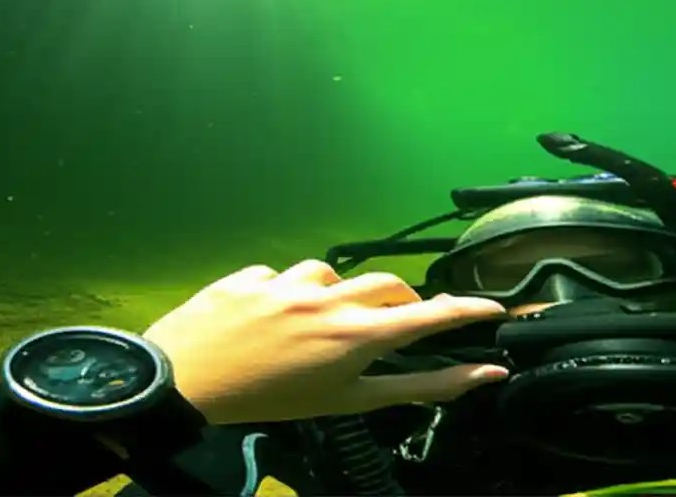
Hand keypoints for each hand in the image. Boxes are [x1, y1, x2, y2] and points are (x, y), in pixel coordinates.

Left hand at [143, 259, 508, 424]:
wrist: (184, 382)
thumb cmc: (271, 401)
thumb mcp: (348, 402)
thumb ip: (416, 386)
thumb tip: (480, 375)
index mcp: (356, 334)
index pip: (428, 313)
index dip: (466, 308)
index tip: (492, 306)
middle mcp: (328, 297)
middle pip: (386, 284)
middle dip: (398, 301)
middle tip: (392, 325)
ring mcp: (287, 280)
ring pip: (329, 277)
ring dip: (332, 299)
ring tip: (309, 332)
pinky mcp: (251, 274)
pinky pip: (281, 278)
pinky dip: (284, 297)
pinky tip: (265, 323)